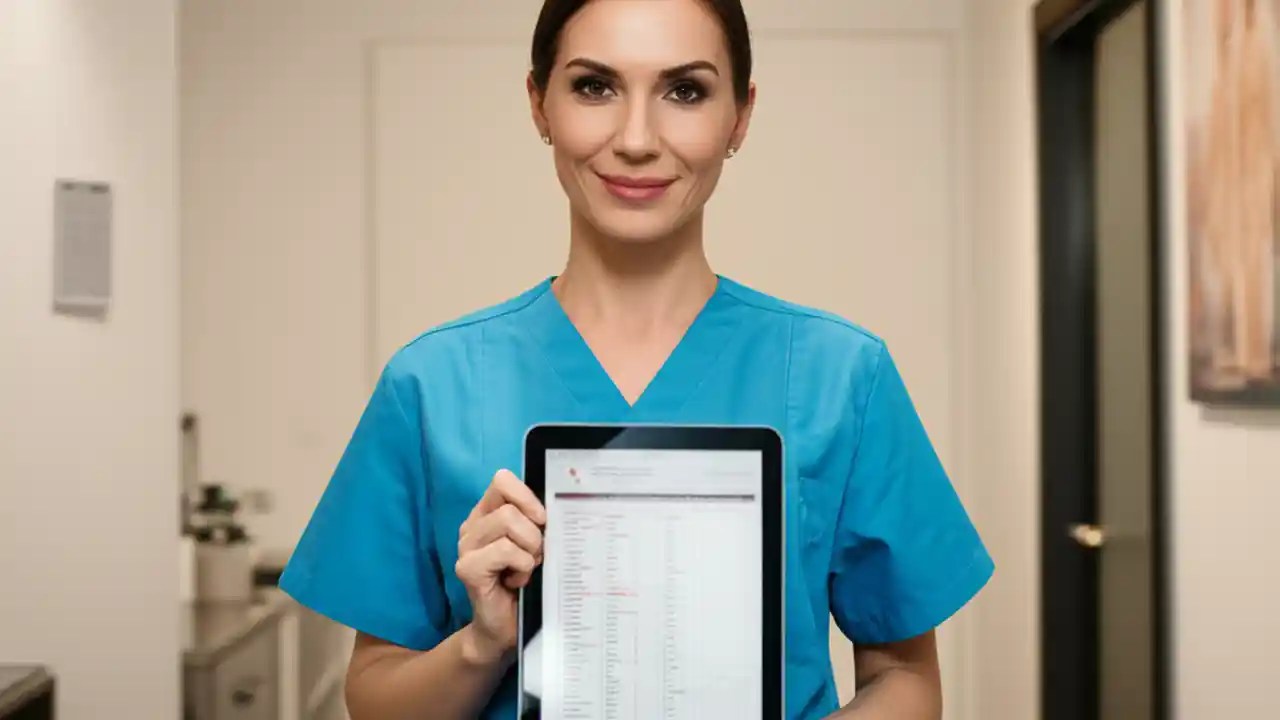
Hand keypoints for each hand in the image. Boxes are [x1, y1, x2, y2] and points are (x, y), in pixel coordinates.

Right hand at [455, 469, 545, 663]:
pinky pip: (506, 550)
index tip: (542, 520)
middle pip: (510, 506)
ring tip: (525, 569)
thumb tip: (558, 505)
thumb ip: (536, 521)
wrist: (507, 626)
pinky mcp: (467, 568)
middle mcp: (472, 526)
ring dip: (529, 549)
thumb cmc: (525, 583)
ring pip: (509, 523)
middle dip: (534, 532)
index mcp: (487, 514)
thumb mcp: (534, 544)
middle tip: (534, 556)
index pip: (502, 480)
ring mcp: (466, 547)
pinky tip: (516, 582)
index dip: (526, 496)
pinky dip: (522, 566)